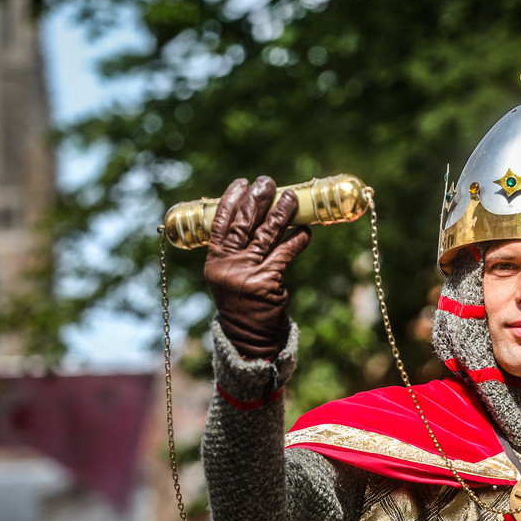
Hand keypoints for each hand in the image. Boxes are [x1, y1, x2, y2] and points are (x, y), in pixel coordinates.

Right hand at [204, 176, 311, 359]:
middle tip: (267, 181)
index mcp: (214, 263)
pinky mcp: (267, 282)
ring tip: (291, 197)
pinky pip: (285, 254)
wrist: (250, 339)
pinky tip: (306, 230)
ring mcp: (246, 274)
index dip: (230, 201)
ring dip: (281, 213)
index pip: (220, 225)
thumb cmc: (243, 304)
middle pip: (243, 224)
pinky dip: (297, 240)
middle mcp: (228, 266)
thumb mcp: (230, 278)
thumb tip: (260, 216)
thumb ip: (237, 253)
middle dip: (257, 200)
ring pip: (266, 235)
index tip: (241, 182)